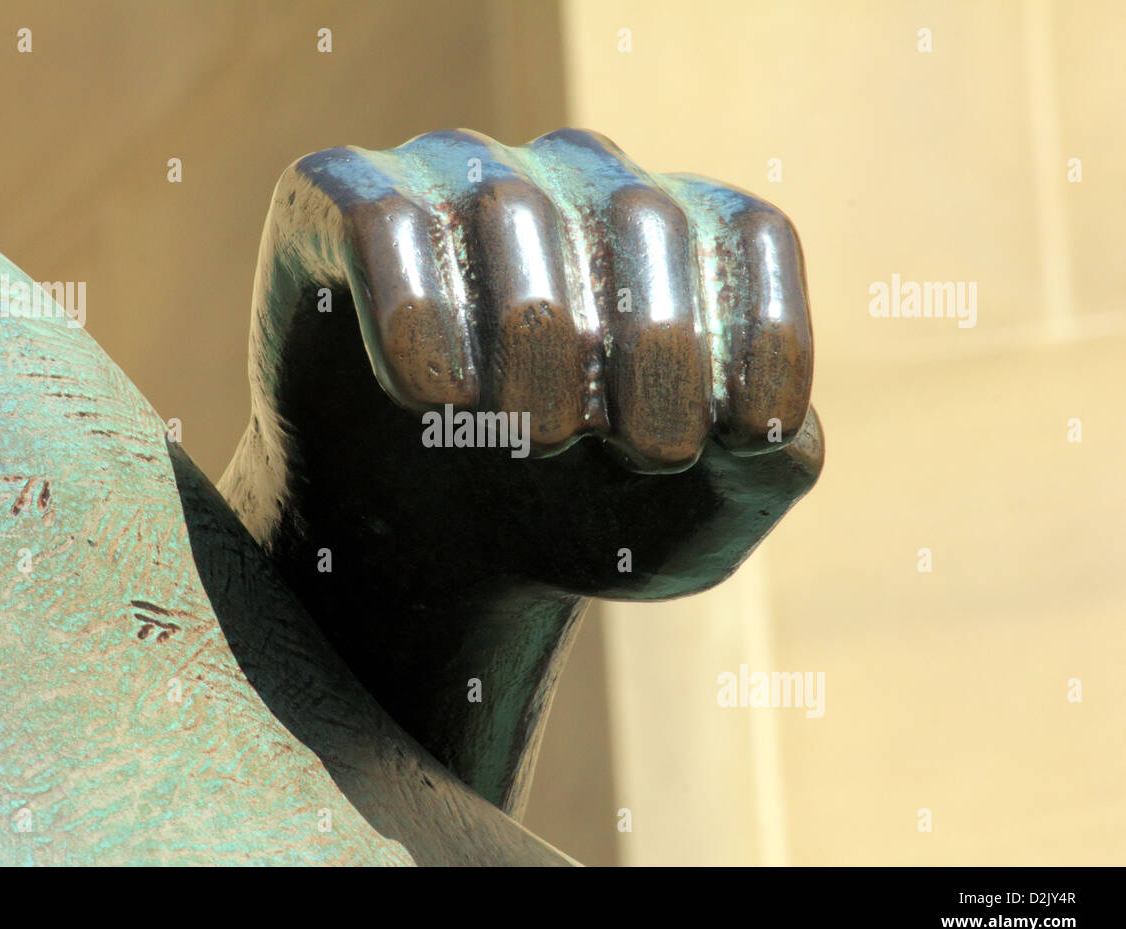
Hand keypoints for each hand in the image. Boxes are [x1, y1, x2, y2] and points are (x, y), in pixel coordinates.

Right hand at [218, 128, 822, 809]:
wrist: (425, 549)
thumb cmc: (572, 518)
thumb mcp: (690, 524)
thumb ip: (770, 470)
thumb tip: (785, 418)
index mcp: (677, 238)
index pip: (749, 237)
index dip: (755, 343)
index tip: (724, 446)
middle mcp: (573, 181)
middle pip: (641, 220)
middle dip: (649, 361)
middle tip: (621, 454)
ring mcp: (458, 178)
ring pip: (515, 210)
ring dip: (535, 351)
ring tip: (524, 438)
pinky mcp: (343, 198)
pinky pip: (383, 219)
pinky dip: (415, 316)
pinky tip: (430, 399)